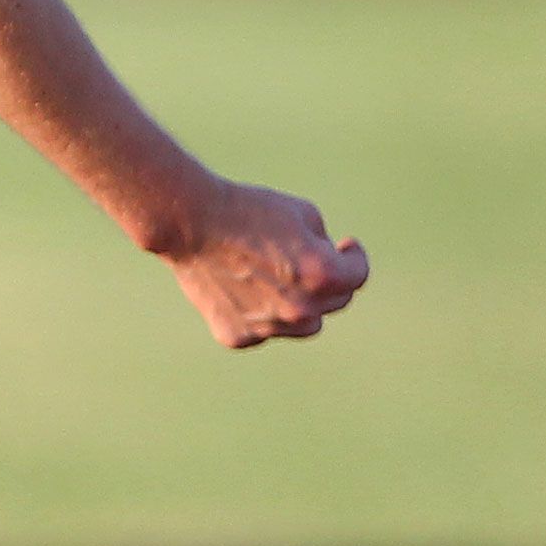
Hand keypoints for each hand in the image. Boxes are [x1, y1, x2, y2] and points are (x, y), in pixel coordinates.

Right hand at [158, 178, 368, 349]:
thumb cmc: (246, 209)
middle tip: (305, 258)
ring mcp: (268, 328)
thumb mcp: (302, 212)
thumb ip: (323, 246)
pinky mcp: (238, 336)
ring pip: (302, 324)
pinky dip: (259, 313)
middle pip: (333, 302)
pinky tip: (241, 287)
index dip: (354, 256)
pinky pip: (262, 330)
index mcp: (323, 275)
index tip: (345, 245)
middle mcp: (301, 310)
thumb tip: (327, 265)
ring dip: (298, 303)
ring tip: (271, 274)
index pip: (358, 275)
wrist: (188, 222)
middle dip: (328, 280)